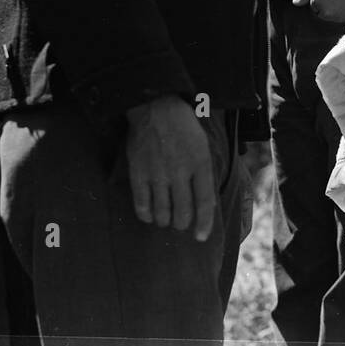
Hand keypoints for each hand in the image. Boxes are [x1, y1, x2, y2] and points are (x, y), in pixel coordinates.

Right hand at [124, 94, 215, 240]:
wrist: (155, 108)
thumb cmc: (183, 127)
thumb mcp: (202, 146)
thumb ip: (204, 173)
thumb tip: (206, 202)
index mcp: (200, 163)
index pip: (205, 202)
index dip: (204, 223)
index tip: (201, 237)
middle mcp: (180, 172)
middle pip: (183, 212)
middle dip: (183, 223)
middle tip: (181, 223)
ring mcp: (158, 174)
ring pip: (162, 212)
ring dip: (165, 221)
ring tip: (166, 218)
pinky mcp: (138, 173)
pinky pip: (142, 204)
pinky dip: (146, 215)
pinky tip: (149, 215)